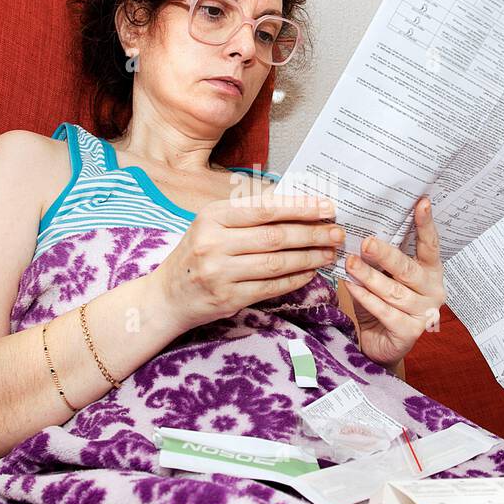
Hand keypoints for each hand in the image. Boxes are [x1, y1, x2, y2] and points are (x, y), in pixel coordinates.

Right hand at [154, 192, 345, 331]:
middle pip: (275, 236)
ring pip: (277, 263)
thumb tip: (297, 204)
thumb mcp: (213, 225)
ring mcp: (219, 273)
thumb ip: (248, 215)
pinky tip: (311, 273)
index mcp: (212, 217)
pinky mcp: (227, 299)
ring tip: (329, 252)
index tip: (326, 207)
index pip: (264, 209)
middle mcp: (213, 243)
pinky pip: (271, 287)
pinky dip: (295, 279)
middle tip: (336, 232)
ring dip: (309, 257)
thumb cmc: (197, 254)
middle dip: (312, 234)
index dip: (300, 208)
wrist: (167, 296)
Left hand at [341, 196, 444, 368]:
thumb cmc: (381, 302)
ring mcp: (423, 312)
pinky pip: (385, 311)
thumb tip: (362, 229)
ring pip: (393, 291)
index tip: (421, 202)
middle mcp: (432, 290)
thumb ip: (380, 258)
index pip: (430, 245)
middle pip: (408, 268)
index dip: (426, 224)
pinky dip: (366, 297)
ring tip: (350, 263)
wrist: (379, 342)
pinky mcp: (410, 332)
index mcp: (430, 271)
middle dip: (386, 254)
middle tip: (366, 242)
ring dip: (369, 276)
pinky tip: (351, 286)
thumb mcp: (383, 276)